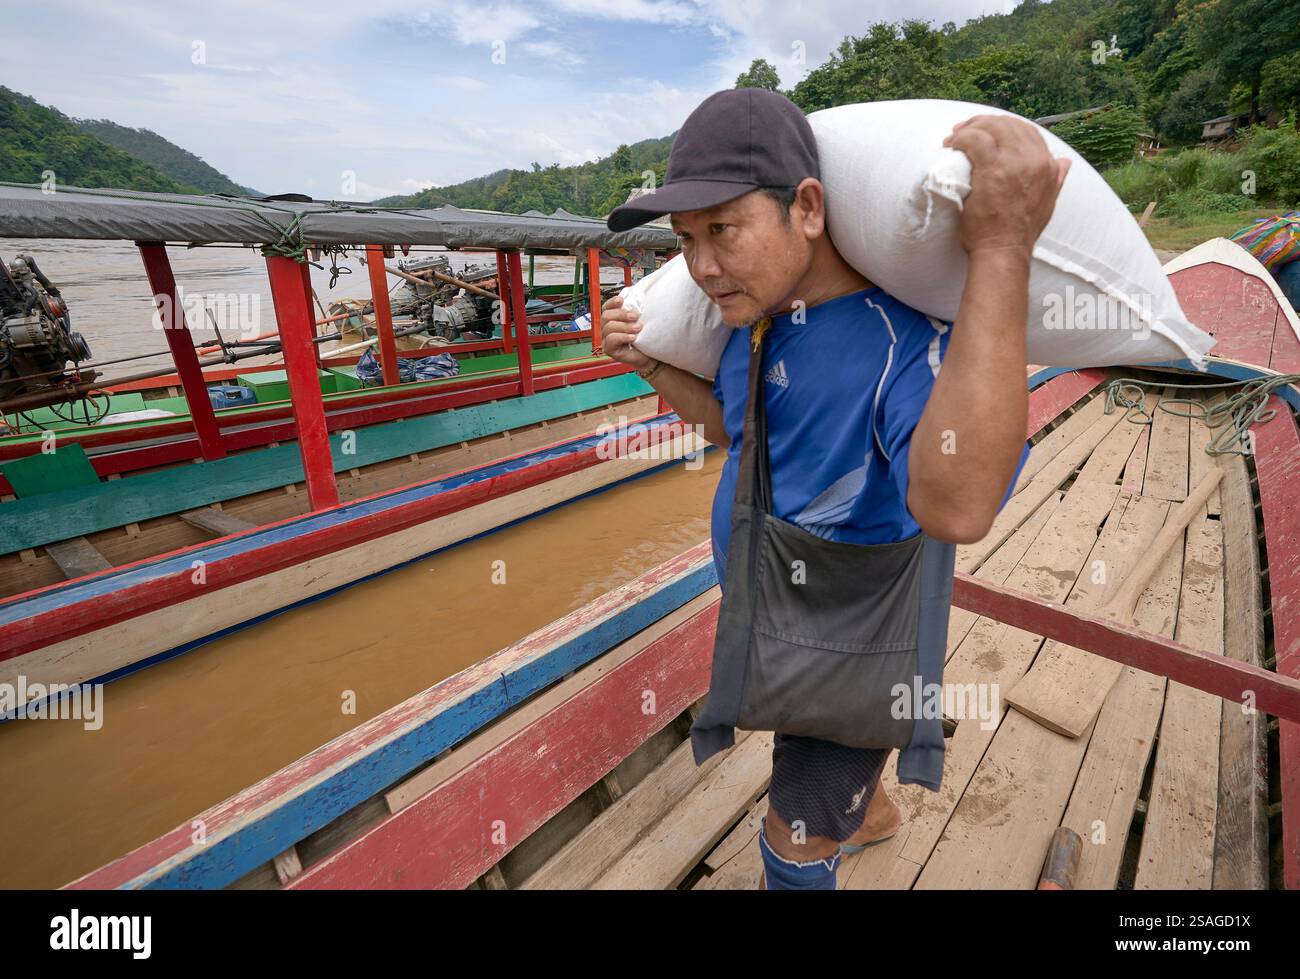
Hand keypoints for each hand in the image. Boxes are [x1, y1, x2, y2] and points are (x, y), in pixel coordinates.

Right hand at [598, 295, 653, 368]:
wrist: (650, 356)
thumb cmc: (645, 339)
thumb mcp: (640, 321)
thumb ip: (634, 311)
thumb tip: (636, 299)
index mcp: (612, 319)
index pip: (606, 307)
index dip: (612, 302)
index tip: (622, 300)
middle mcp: (606, 328)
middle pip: (606, 316)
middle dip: (621, 314)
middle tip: (635, 316)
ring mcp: (606, 339)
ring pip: (609, 327)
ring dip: (625, 326)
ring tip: (638, 329)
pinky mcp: (609, 350)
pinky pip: (611, 339)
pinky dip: (623, 337)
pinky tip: (633, 338)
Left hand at [943, 115, 1069, 259]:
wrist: (1004, 250)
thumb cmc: (1020, 232)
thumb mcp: (1047, 202)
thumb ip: (1055, 179)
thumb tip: (1064, 162)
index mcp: (1048, 166)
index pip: (1028, 131)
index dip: (1005, 126)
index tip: (987, 131)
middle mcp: (1034, 160)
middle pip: (1008, 125)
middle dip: (984, 122)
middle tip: (964, 130)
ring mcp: (1013, 163)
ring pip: (990, 128)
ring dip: (969, 128)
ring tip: (954, 136)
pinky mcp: (991, 169)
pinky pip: (974, 140)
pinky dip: (961, 138)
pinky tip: (951, 144)